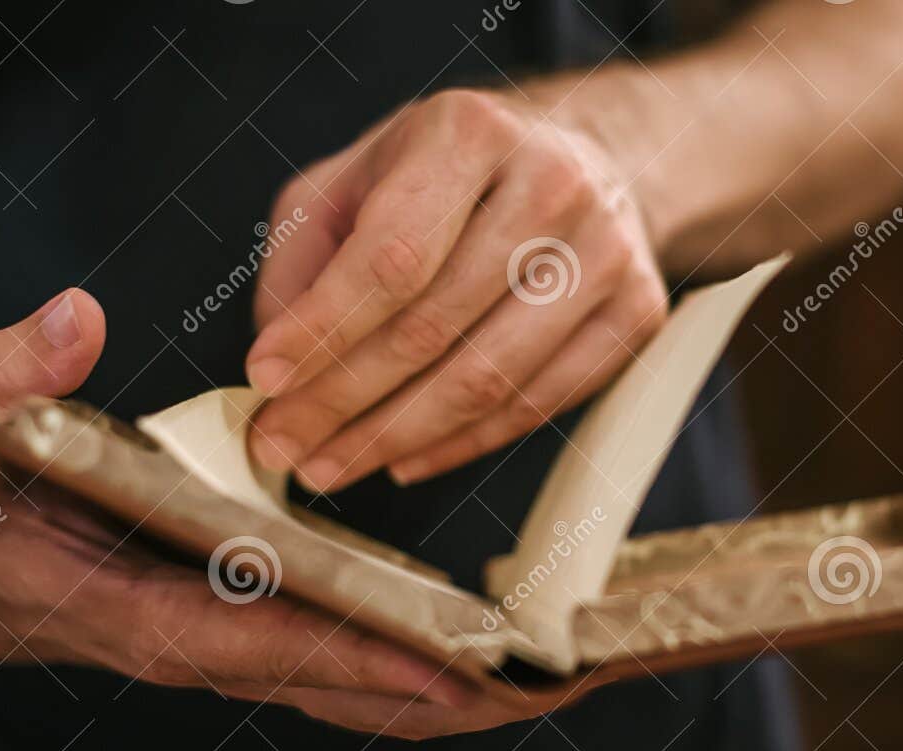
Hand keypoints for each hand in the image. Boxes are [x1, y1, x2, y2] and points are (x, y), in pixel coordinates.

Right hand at [0, 287, 553, 737]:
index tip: (434, 660)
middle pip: (319, 682)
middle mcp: (189, 641)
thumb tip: (76, 318)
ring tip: (531, 684)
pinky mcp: (243, 633)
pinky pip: (333, 664)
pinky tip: (472, 664)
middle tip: (530, 686)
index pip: (244, 635)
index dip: (337, 648)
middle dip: (422, 690)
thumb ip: (9, 377)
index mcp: (127, 603)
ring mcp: (221, 646)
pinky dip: (402, 672)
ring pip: (336, 687)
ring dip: (430, 693)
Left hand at [245, 88, 668, 491]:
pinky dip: (458, 445)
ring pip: (486, 379)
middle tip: (279, 443)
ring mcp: (605, 254)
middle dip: (340, 401)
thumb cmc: (450, 178)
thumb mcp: (357, 178)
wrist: (584, 161)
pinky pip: (536, 406)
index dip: (324, 328)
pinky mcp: (637, 314)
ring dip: (392, 438)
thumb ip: (304, 257)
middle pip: (433, 327)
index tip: (265, 378)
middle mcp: (552, 185)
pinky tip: (400, 458)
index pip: (391, 255)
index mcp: (471, 133)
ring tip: (327, 465)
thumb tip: (279, 359)